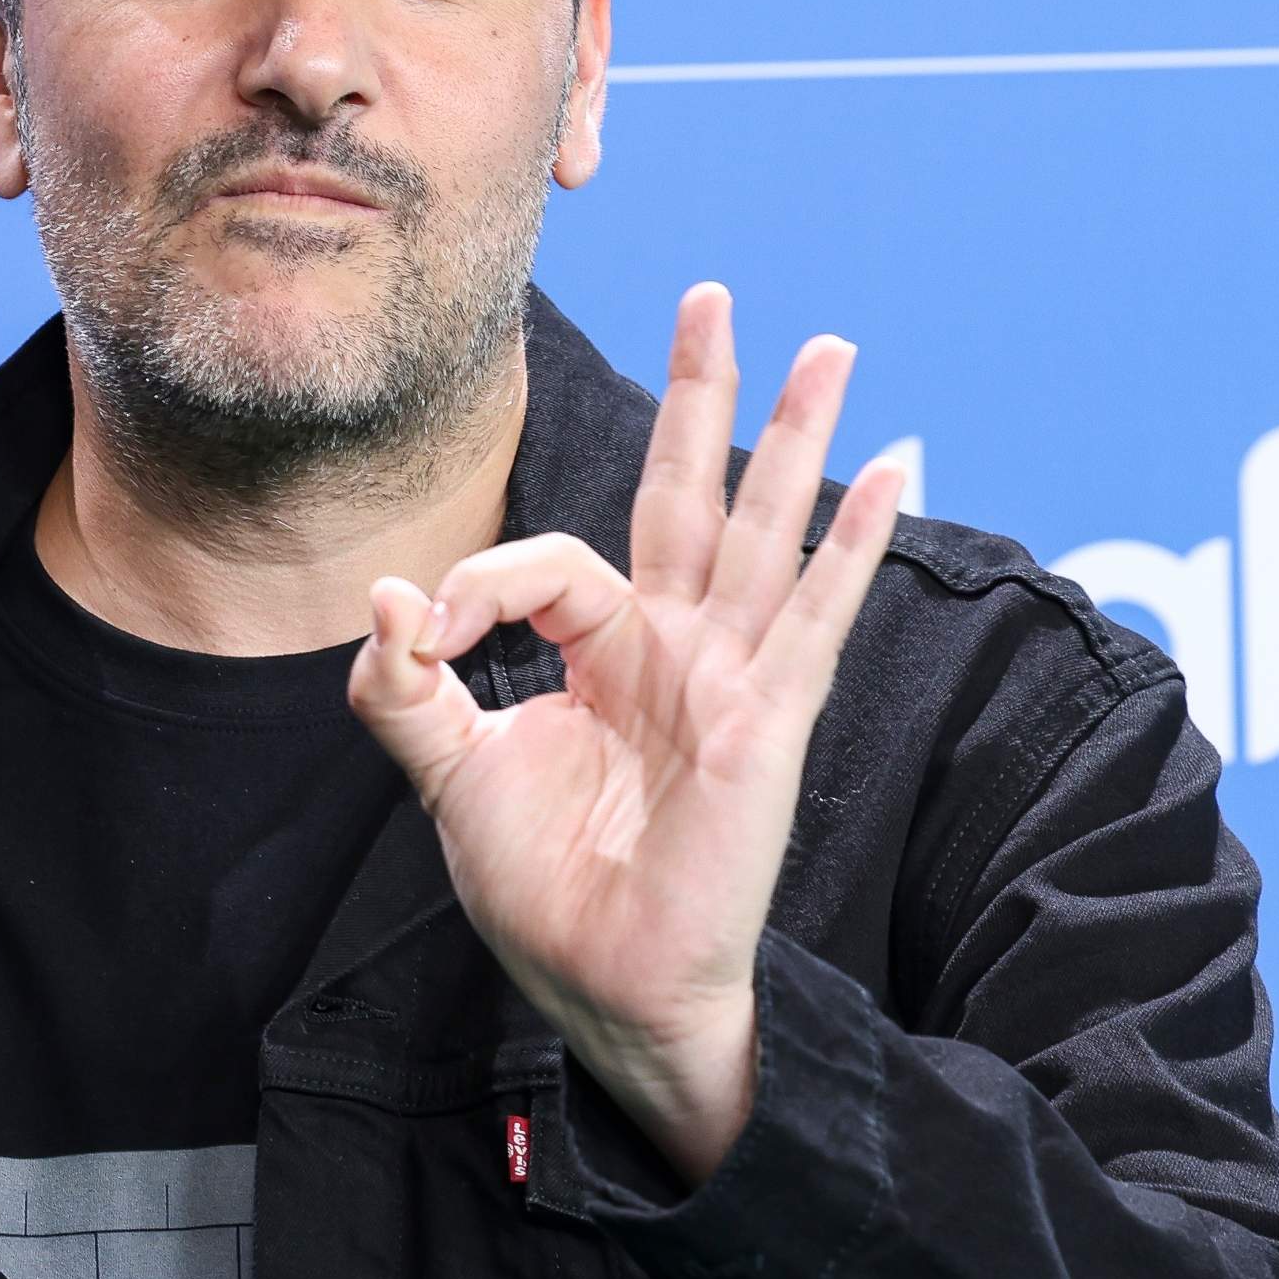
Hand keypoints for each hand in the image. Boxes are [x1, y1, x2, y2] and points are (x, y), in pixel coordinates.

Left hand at [349, 285, 902, 1183]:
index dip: (480, 582)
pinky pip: (812, 619)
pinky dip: (852, 546)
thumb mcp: (449, 777)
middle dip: (701, 394)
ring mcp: (727, 678)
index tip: (427, 634)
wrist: (603, 984)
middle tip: (713, 294)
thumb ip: (404, 689)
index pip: (552, 563)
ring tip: (829, 349)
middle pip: (689, 494)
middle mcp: (673, 649)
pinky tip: (892, 475)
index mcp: (601, 653)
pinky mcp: (764, 721)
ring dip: (794, 437)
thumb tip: (386, 593)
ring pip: (761, 531)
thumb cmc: (543, 889)